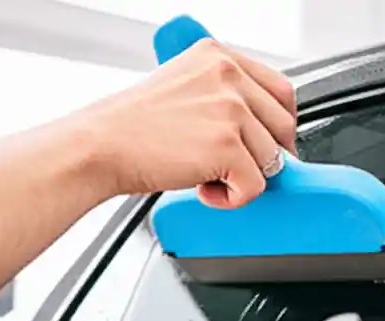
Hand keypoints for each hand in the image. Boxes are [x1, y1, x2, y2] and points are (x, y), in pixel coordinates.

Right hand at [76, 38, 296, 208]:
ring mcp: (230, 110)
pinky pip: (256, 186)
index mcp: (219, 57)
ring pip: (273, 160)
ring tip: (206, 176)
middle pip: (284, 126)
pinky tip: (204, 190)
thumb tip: (262, 127)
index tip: (264, 142)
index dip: (276, 124)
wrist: (100, 146)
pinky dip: (232, 199)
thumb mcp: (184, 86)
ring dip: (243, 178)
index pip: (281, 90)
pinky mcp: (227, 146)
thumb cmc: (134, 126)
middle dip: (265, 154)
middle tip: (233, 167)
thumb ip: (224, 95)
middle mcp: (228, 76)